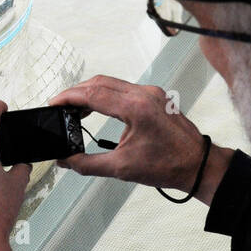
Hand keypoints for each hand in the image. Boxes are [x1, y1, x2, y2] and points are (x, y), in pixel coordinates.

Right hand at [49, 76, 232, 201]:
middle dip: (76, 92)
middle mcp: (144, 94)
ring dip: (90, 92)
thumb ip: (87, 164)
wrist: (197, 165)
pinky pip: (123, 88)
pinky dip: (105, 95)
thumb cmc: (168, 165)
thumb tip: (64, 161)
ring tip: (74, 109)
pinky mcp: (154, 96)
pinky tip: (96, 108)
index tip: (53, 103)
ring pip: (111, 83)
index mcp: (136, 108)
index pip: (93, 94)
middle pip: (99, 82)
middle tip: (59, 106)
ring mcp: (151, 93)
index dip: (68, 97)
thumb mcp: (121, 168)